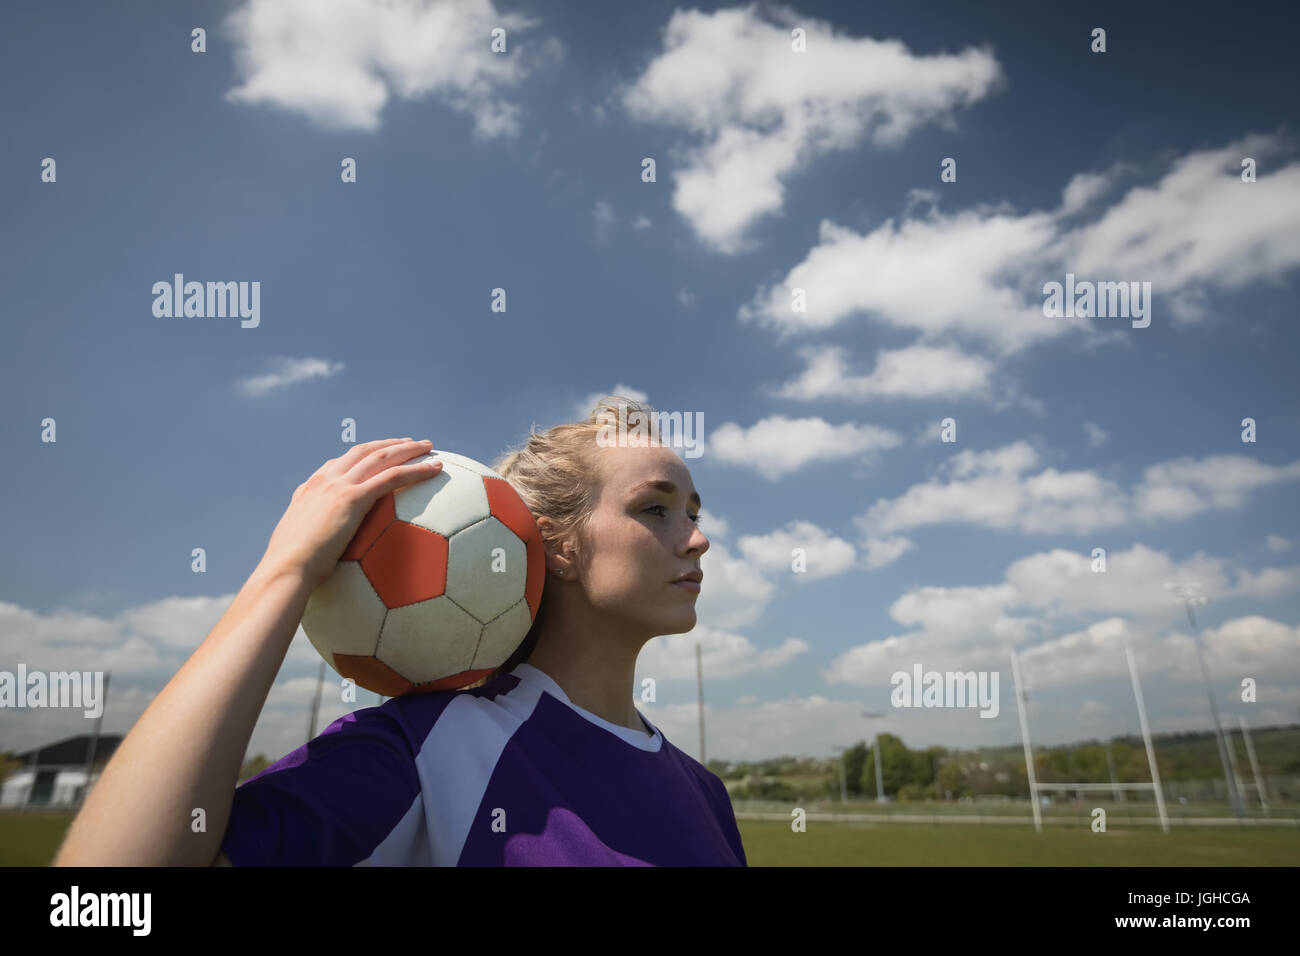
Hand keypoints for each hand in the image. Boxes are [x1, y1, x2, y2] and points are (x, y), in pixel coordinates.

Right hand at [260, 438, 442, 591]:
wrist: (286, 569)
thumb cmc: (291, 568)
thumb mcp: (295, 544)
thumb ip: (308, 533)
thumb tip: (312, 541)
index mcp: (311, 488)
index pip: (340, 462)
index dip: (363, 455)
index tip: (379, 454)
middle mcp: (325, 479)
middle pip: (364, 451)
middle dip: (389, 444)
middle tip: (411, 443)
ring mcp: (339, 485)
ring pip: (382, 457)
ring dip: (408, 449)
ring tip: (429, 447)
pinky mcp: (353, 498)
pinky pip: (393, 477)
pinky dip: (417, 469)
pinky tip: (436, 469)